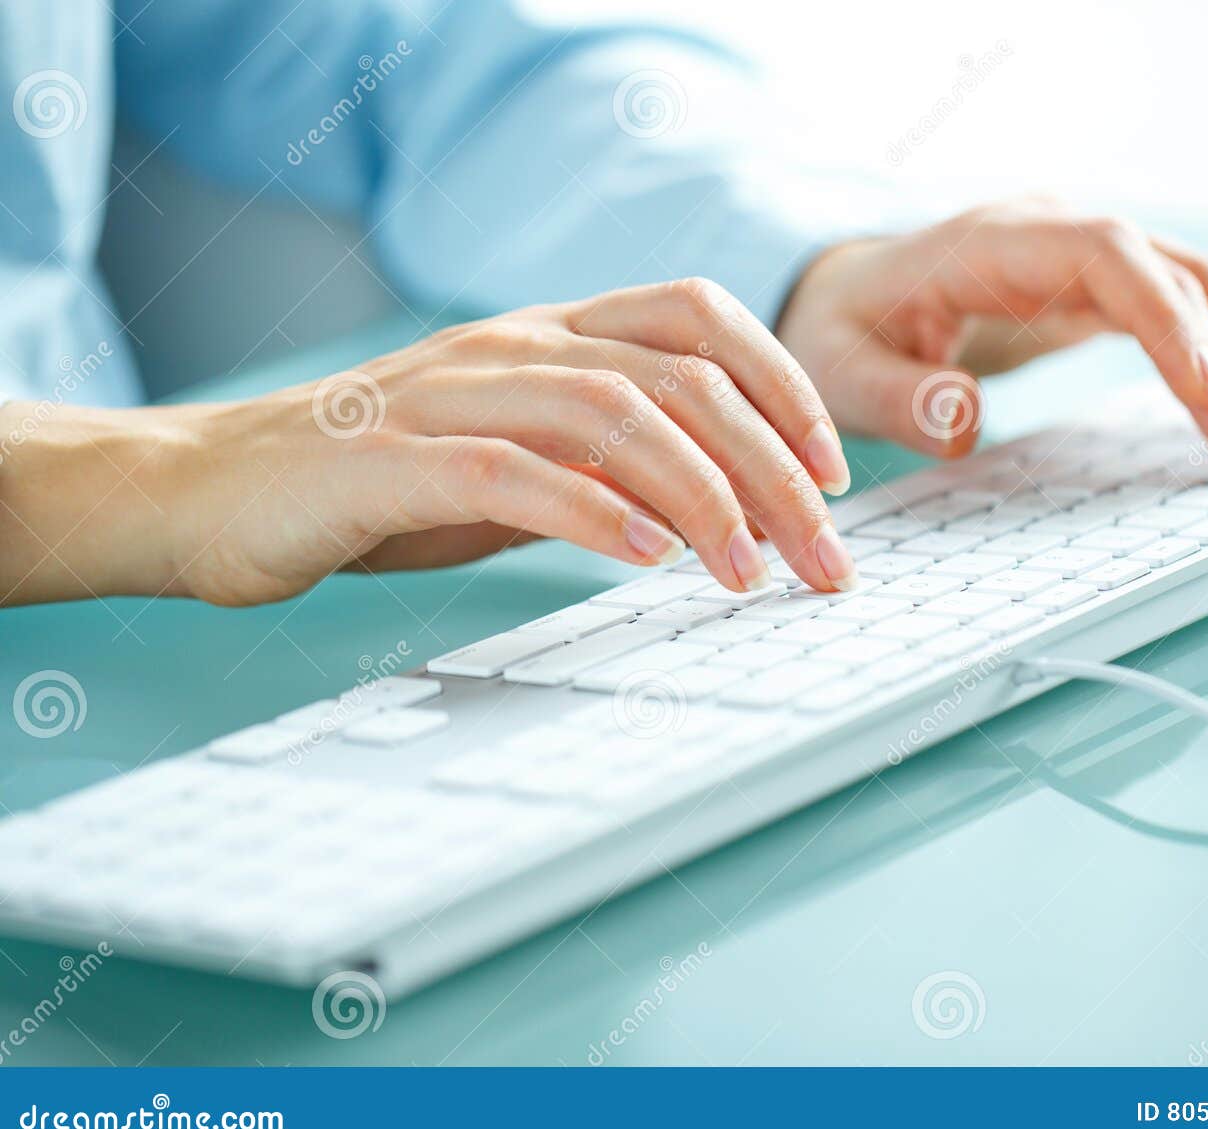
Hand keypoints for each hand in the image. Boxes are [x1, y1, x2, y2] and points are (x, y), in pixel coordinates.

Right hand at [0, 280, 860, 607]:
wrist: (215, 489)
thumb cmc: (383, 481)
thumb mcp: (521, 460)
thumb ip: (608, 462)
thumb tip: (725, 501)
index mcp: (550, 335)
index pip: (695, 317)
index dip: (780, 383)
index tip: (832, 472)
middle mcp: (511, 346)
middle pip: (679, 377)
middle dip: (772, 469)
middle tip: (824, 557)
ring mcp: (448, 393)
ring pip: (612, 413)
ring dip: (702, 494)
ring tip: (750, 571)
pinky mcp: (388, 457)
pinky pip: (510, 471)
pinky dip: (591, 511)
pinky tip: (648, 556)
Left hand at [777, 200, 1207, 476]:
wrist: (844, 299)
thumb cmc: (841, 334)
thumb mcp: (842, 372)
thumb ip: (897, 397)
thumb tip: (959, 421)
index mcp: (995, 241)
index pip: (1109, 258)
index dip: (1170, 322)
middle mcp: (1056, 233)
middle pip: (1175, 273)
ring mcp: (1086, 257)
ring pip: (1201, 288)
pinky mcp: (1105, 291)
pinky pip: (1196, 306)